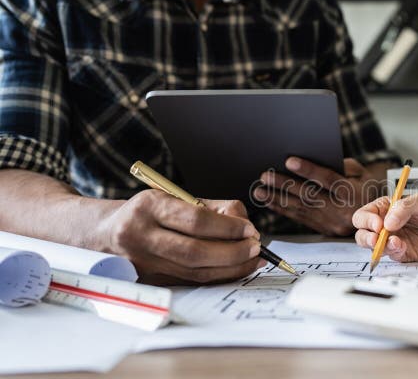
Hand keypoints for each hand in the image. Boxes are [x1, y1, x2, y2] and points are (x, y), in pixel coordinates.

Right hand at [96, 190, 263, 284]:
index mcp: (148, 207)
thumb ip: (210, 208)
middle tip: (256, 247)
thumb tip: (243, 224)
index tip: (250, 229)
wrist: (100, 234)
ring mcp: (142, 263)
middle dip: (232, 252)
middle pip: (195, 252)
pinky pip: (190, 281)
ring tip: (252, 259)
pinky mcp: (149, 281)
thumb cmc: (146, 213)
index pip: (195, 220)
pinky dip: (217, 276)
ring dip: (230, 268)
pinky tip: (236, 269)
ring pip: (194, 272)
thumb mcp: (172, 197)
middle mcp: (141, 236)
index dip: (227, 227)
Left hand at [252, 157, 389, 235]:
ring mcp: (332, 223)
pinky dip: (282, 210)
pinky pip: (300, 219)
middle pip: (310, 196)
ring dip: (277, 200)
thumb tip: (316, 158)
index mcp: (353, 192)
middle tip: (265, 176)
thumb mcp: (358, 172)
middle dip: (285, 186)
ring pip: (301, 209)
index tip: (289, 160)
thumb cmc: (362, 184)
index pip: (328, 180)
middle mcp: (342, 210)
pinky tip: (268, 201)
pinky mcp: (323, 230)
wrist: (376, 213)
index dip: (309, 170)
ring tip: (259, 190)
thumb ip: (340, 165)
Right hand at [352, 193, 417, 261]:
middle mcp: (387, 224)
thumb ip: (404, 208)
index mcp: (387, 208)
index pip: (365, 214)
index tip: (378, 224)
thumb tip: (388, 222)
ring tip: (396, 242)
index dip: (367, 220)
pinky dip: (394, 253)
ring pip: (375, 247)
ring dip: (380, 247)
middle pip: (363, 233)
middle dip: (366, 237)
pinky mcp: (404, 252)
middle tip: (376, 238)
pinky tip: (403, 246)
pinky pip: (392, 256)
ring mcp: (395, 239)